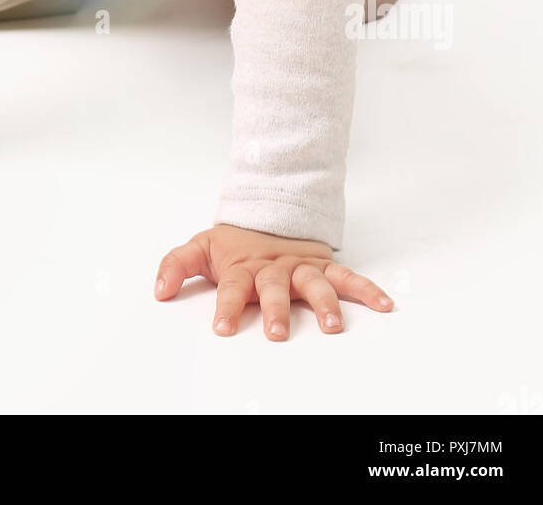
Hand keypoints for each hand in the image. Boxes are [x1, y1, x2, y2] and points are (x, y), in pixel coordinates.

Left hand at [154, 223, 393, 338]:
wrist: (268, 210)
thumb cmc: (234, 241)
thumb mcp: (201, 247)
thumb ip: (176, 266)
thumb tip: (159, 290)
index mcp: (243, 267)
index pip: (231, 287)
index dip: (225, 306)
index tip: (221, 327)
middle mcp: (274, 268)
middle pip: (275, 288)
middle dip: (276, 310)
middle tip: (277, 333)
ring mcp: (301, 267)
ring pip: (314, 284)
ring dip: (324, 304)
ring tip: (332, 326)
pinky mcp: (323, 266)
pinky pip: (347, 277)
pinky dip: (366, 290)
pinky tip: (384, 305)